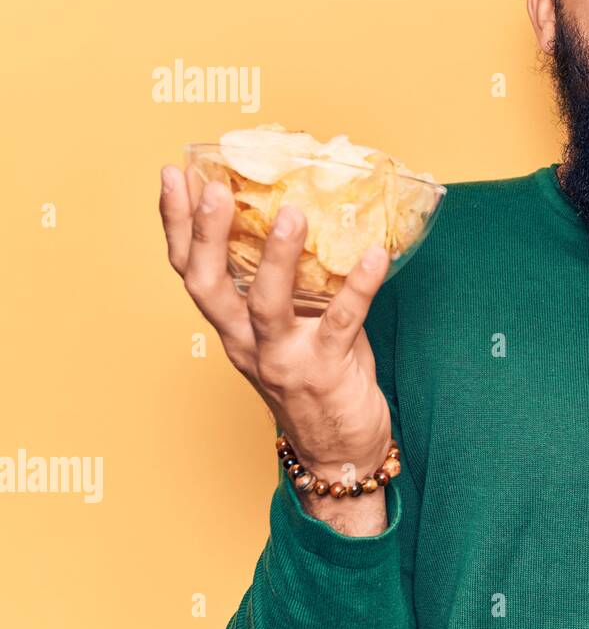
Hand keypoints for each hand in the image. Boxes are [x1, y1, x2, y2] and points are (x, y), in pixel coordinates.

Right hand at [158, 165, 394, 483]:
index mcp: (232, 327)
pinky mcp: (325, 371)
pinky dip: (359, 286)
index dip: (177, 224)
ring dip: (277, 258)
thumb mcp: (294, 327)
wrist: (340, 453)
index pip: (189, 270)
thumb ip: (295, 282)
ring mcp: (282, 359)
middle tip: (211, 188)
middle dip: (204, 234)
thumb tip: (312, 210)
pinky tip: (376, 255)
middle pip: (207, 285)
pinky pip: (342, 323)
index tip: (173, 175)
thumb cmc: (320, 379)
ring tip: (292, 214)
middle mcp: (246, 343)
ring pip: (267, 306)